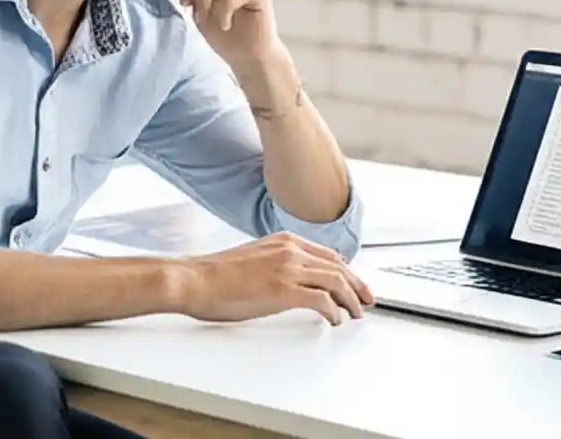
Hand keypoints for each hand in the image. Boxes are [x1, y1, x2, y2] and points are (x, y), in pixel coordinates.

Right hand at [178, 231, 374, 325]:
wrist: (193, 279)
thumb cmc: (215, 274)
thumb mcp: (253, 257)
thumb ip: (276, 262)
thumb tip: (291, 278)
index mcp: (284, 241)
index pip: (328, 255)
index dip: (347, 271)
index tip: (355, 283)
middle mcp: (291, 250)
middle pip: (339, 267)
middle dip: (357, 285)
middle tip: (367, 300)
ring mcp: (288, 269)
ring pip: (336, 282)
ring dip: (350, 300)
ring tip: (355, 313)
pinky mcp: (283, 290)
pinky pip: (322, 300)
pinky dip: (334, 311)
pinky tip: (334, 320)